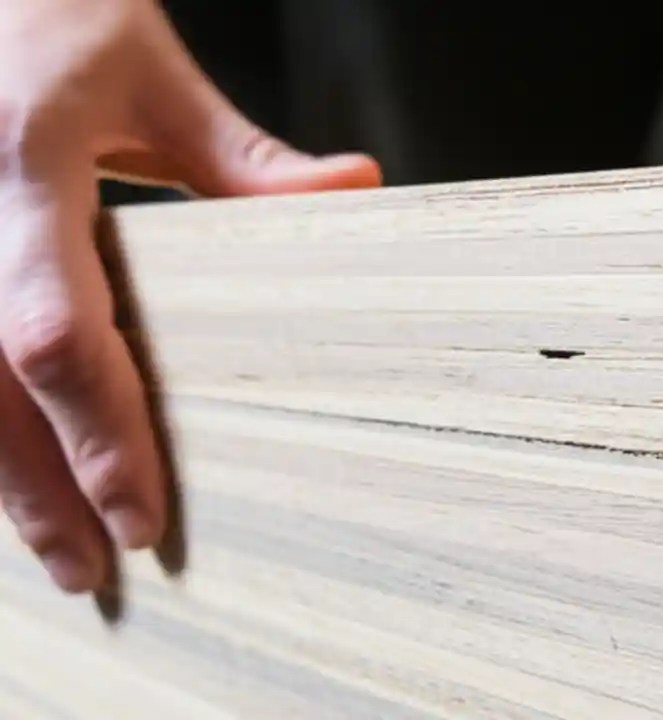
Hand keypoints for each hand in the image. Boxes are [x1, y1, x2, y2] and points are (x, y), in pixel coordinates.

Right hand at [0, 0, 380, 593]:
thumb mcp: (154, 75)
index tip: (143, 516)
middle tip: (96, 573)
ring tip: (51, 555)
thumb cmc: (58, 17)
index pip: (64, 333)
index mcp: (26, 164)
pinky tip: (7, 474)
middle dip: (38, 493)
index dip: (102, 435)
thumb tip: (358, 190)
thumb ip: (245, 157)